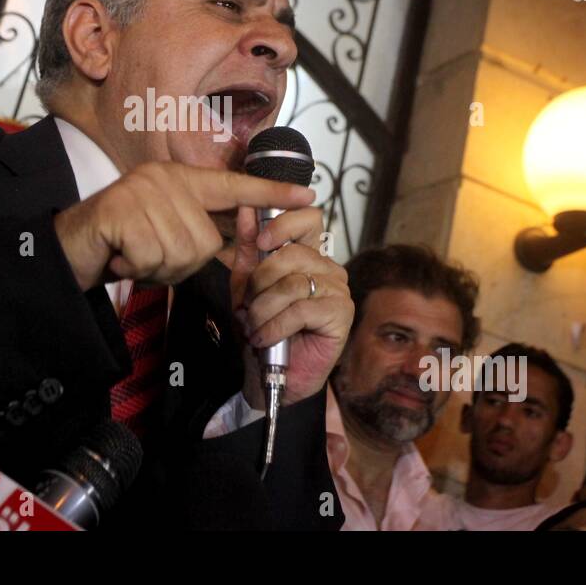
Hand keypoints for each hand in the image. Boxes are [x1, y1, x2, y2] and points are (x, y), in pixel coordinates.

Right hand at [53, 161, 315, 293]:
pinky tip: (120, 256)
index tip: (308, 195)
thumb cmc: (123, 244)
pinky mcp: (119, 210)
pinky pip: (153, 257)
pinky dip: (136, 267)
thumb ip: (201, 232)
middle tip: (148, 256)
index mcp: (179, 178)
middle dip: (178, 262)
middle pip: (203, 240)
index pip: (233, 185)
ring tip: (133, 255)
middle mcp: (163, 177)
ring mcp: (140, 190)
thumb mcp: (167, 233)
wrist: (69, 248)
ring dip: (156, 267)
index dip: (271, 192)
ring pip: (180, 251)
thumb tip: (246, 247)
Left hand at [225, 205, 352, 408]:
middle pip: (291, 253)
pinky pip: (300, 309)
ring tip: (253, 327)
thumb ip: (248, 248)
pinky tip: (265, 339)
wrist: (271, 375)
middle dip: (259, 282)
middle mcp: (328, 268)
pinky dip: (274, 326)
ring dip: (262, 309)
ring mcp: (338, 290)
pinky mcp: (341, 315)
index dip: (284, 222)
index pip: (307, 218)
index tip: (263, 240)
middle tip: (246, 307)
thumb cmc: (261, 328)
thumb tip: (244, 209)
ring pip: (292, 284)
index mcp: (308, 254)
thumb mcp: (246, 285)